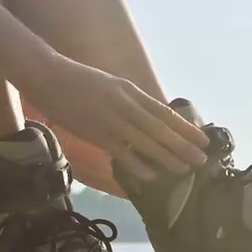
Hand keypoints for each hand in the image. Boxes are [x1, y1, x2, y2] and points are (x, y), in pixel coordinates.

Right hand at [19, 56, 207, 182]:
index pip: (164, 113)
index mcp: (131, 91)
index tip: (202, 139)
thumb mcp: (111, 85)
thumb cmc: (79, 80)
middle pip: (160, 129)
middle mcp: (126, 104)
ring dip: (166, 157)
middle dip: (183, 146)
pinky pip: (120, 151)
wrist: (48, 76)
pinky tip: (151, 175)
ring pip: (145, 142)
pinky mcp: (95, 132)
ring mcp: (111, 119)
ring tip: (184, 169)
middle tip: (202, 160)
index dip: (185, 128)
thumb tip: (147, 119)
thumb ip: (129, 102)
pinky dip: (137, 164)